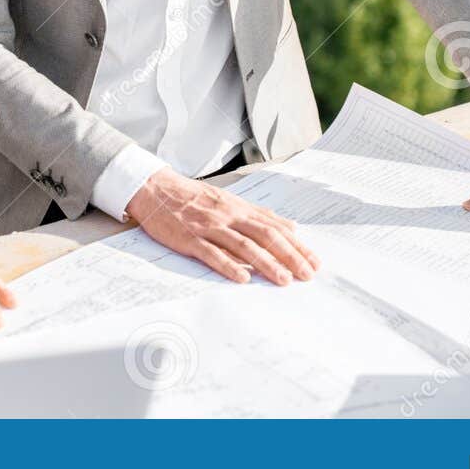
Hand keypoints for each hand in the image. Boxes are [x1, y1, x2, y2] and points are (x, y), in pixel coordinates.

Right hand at [126, 168, 320, 284]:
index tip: (314, 261)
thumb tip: (291, 226)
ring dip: (265, 263)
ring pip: (243, 245)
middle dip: (289, 256)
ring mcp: (208, 227)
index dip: (296, 245)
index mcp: (239, 208)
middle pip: (264, 236)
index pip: (274, 227)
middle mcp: (228, 216)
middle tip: (307, 274)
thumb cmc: (193, 197)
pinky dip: (228, 265)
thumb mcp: (229, 200)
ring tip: (283, 279)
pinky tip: (243, 277)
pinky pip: (211, 253)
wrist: (155, 189)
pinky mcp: (189, 238)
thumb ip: (259, 214)